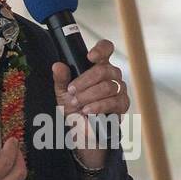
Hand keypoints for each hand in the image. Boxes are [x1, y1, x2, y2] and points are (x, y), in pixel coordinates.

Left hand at [51, 39, 128, 170]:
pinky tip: (88, 111)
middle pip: (105, 69)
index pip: (106, 48)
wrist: (82, 130)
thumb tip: (57, 66)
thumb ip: (61, 79)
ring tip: (78, 104)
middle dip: (85, 81)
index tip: (89, 57)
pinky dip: (98, 106)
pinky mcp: (123, 104)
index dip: (101, 49)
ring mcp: (120, 88)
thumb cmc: (75, 107)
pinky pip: (114, 101)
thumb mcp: (62, 93)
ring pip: (109, 86)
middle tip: (72, 92)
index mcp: (99, 66)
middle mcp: (112, 74)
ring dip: (89, 95)